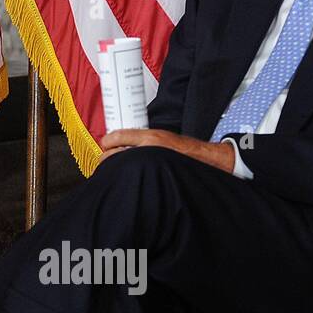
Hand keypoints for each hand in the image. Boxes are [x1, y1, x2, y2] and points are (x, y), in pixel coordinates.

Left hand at [99, 128, 234, 173]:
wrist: (206, 159)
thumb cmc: (185, 148)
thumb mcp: (162, 136)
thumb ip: (143, 138)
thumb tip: (122, 141)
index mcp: (150, 136)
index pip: (117, 137)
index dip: (107, 142)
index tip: (106, 144)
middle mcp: (148, 149)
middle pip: (113, 154)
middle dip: (107, 158)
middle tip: (106, 160)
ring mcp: (149, 163)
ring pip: (120, 166)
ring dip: (114, 168)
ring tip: (114, 170)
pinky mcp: (153, 175)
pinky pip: (131, 175)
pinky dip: (125, 176)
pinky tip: (126, 177)